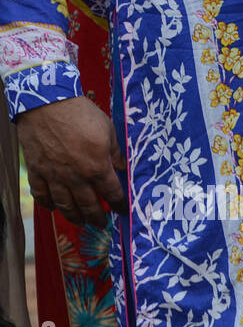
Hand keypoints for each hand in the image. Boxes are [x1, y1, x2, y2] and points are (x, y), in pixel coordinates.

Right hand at [15, 96, 126, 228]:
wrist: (46, 101)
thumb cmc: (81, 113)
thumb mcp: (108, 131)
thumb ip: (115, 153)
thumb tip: (121, 168)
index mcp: (97, 168)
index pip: (113, 194)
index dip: (119, 204)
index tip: (122, 210)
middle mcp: (76, 177)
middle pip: (89, 206)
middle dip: (97, 218)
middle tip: (101, 224)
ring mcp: (54, 175)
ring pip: (65, 205)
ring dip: (74, 217)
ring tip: (81, 222)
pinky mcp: (36, 170)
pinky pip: (41, 194)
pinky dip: (47, 204)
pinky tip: (53, 208)